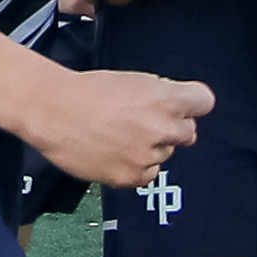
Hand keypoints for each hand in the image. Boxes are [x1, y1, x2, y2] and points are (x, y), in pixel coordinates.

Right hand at [25, 67, 214, 188]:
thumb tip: (181, 114)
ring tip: (117, 136)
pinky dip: (135, 167)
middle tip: (140, 122)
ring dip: (149, 148)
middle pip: (188, 132)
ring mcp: (147, 155)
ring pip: (165, 154)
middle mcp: (163, 128)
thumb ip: (162, 95)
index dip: (191, 103)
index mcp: (166, 99)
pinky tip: (113, 153)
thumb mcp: (133, 80)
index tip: (181, 105)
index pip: (204, 102)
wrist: (51, 110)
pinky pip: (147, 174)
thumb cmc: (87, 91)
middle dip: (170, 127)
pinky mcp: (130, 176)